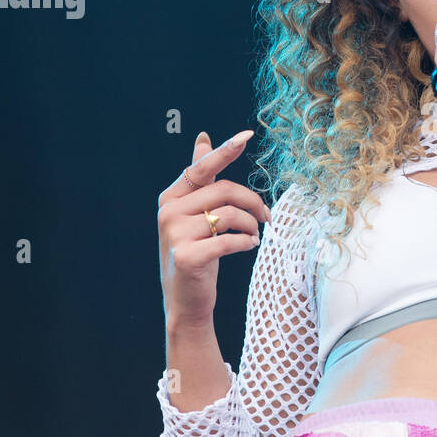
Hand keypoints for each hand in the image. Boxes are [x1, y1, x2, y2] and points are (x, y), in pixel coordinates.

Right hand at [156, 129, 269, 330]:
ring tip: (254, 235)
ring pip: (231, 214)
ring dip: (251, 225)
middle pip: (225, 190)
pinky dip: (246, 242)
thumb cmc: (197, 253)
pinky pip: (230, 240)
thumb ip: (200, 179)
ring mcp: (175, 234)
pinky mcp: (187, 256)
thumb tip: (202, 139)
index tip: (247, 135)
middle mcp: (168, 212)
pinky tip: (249, 246)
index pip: (202, 167)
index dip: (225, 150)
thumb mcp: (196, 215)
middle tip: (267, 216)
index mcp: (171, 197)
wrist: (186, 301)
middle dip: (253, 202)